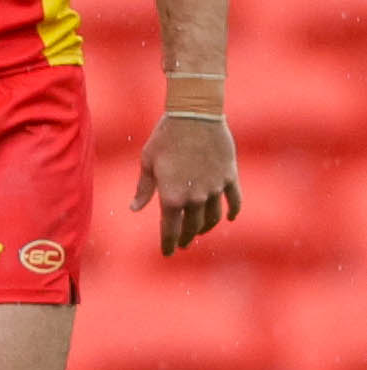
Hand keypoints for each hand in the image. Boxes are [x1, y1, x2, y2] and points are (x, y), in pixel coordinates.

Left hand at [133, 116, 242, 254]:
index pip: (170, 229)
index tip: (167, 253)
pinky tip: (229, 218)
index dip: (168, 243)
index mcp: (172, 196)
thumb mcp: (147, 162)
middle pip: (193, 226)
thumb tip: (134, 209)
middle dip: (187, 238)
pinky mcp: (230, 177)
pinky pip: (234, 200)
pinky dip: (233, 212)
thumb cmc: (165, 137)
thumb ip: (144, 189)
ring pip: (213, 217)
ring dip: (206, 228)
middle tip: (182, 244)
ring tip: (200, 232)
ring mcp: (215, 188)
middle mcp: (195, 197)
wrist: (195, 116)